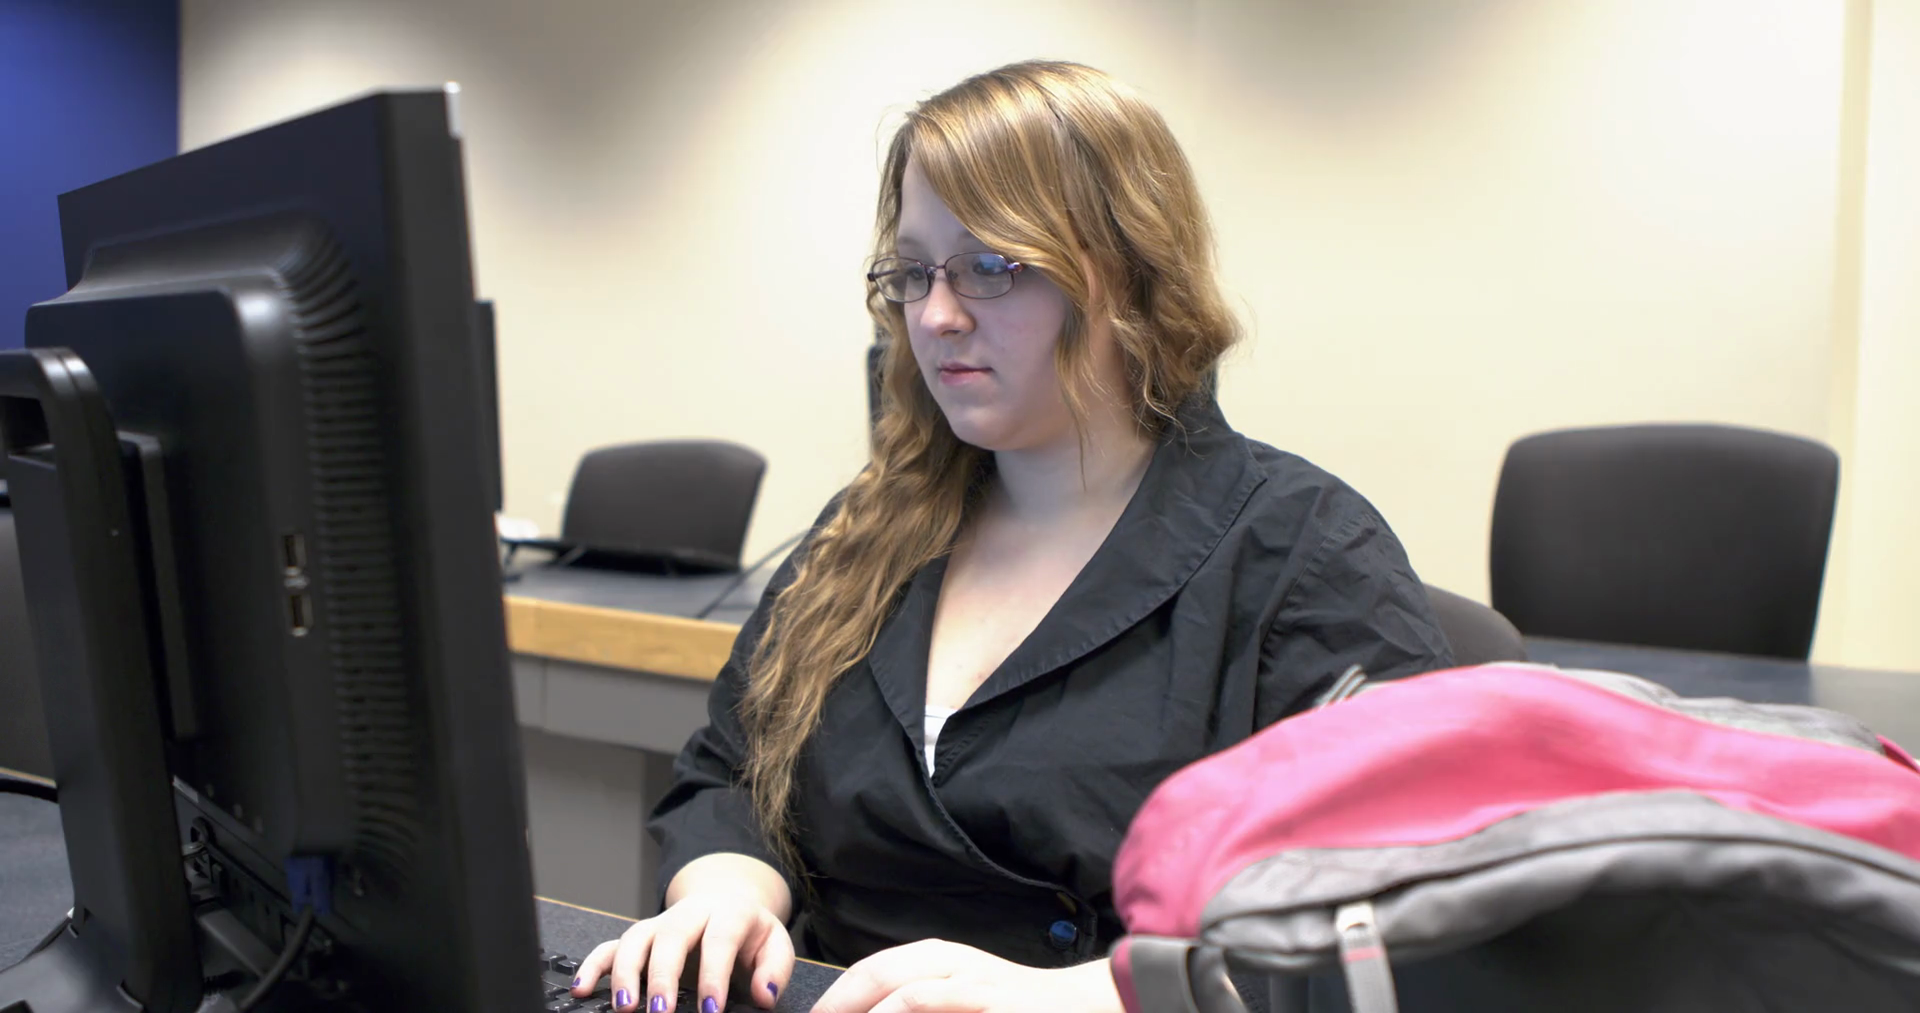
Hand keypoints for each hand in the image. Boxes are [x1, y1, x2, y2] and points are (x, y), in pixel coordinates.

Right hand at [572, 891, 793, 1012]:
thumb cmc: (750, 934)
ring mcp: (660, 924)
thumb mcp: (774, 945)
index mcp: (728, 912)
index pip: (719, 939)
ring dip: (625, 973)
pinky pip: (610, 945)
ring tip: (624, 1008)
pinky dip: (593, 963)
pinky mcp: (640, 937)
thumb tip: (763, 996)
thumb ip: (774, 970)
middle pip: (670, 937)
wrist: (728, 902)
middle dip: (663, 977)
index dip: (714, 975)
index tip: (711, 1011)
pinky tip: (581, 987)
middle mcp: (689, 914)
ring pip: (634, 939)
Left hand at [810, 940, 1121, 1012]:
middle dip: (842, 1004)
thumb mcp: (961, 992)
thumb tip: (865, 1010)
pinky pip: (942, 1008)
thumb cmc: (1013, 1004)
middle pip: (882, 977)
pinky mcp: (998, 1006)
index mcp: (941, 958)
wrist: (1083, 1006)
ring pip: (909, 997)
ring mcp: (978, 989)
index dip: (837, 996)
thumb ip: (919, 1000)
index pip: (874, 971)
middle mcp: (956, 967)